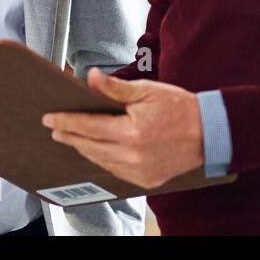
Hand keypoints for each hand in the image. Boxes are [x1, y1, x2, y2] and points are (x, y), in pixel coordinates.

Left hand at [41, 67, 203, 188]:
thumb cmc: (180, 107)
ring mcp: (139, 172)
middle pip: (90, 146)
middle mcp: (132, 156)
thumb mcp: (147, 90)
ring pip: (100, 161)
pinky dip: (102, 159)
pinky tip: (95, 150)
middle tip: (54, 127)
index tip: (49, 117)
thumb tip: (89, 77)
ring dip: (83, 148)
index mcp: (131, 132)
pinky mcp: (146, 181)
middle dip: (70, 136)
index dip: (66, 121)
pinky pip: (115, 170)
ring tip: (70, 137)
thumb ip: (115, 88)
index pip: (88, 126)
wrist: (210, 133)